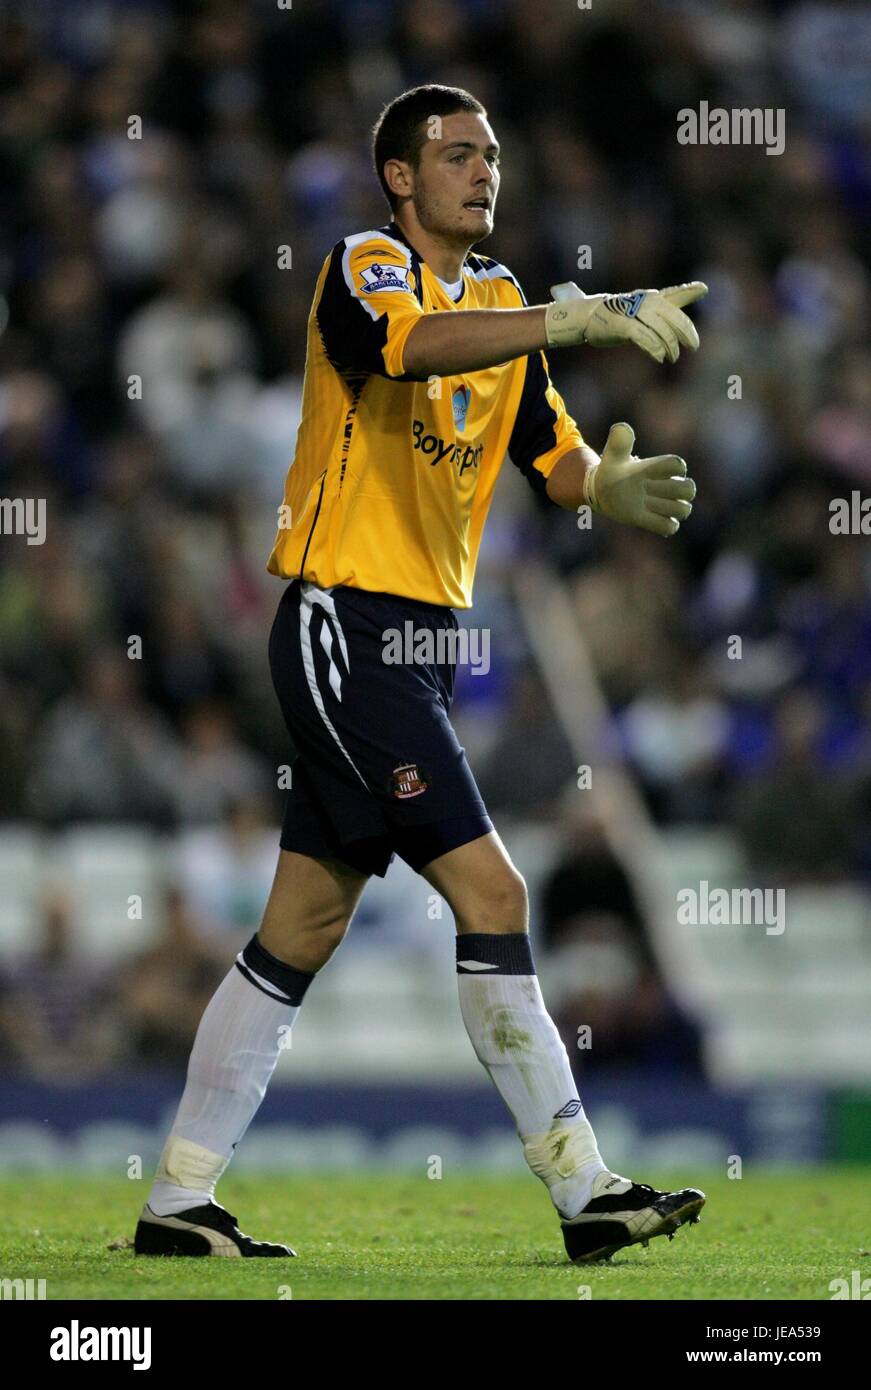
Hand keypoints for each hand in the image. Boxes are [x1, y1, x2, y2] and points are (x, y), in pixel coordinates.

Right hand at [546, 281, 706, 362]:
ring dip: (670, 348)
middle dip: (686, 335)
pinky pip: (645, 339)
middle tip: (693, 347)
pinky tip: (660, 358)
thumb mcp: (652, 304)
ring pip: (661, 332)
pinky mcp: (624, 327)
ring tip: (672, 357)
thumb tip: (706, 287)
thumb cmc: (625, 312)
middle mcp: (646, 302)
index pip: (677, 297)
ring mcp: (635, 314)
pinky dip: (655, 350)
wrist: (592, 317)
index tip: (703, 292)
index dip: (690, 296)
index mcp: (654, 297)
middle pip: (674, 319)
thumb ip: (677, 297)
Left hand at [584, 423, 695, 535]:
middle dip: (674, 491)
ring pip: (684, 510)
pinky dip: (662, 525)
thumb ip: (619, 442)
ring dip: (668, 509)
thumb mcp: (613, 455)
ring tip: (648, 506)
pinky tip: (646, 518)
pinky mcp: (654, 521)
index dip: (670, 469)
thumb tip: (621, 428)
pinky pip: (670, 527)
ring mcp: (661, 504)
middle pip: (689, 489)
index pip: (678, 465)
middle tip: (649, 491)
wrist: (603, 492)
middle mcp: (665, 486)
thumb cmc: (611, 470)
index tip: (647, 473)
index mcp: (658, 468)